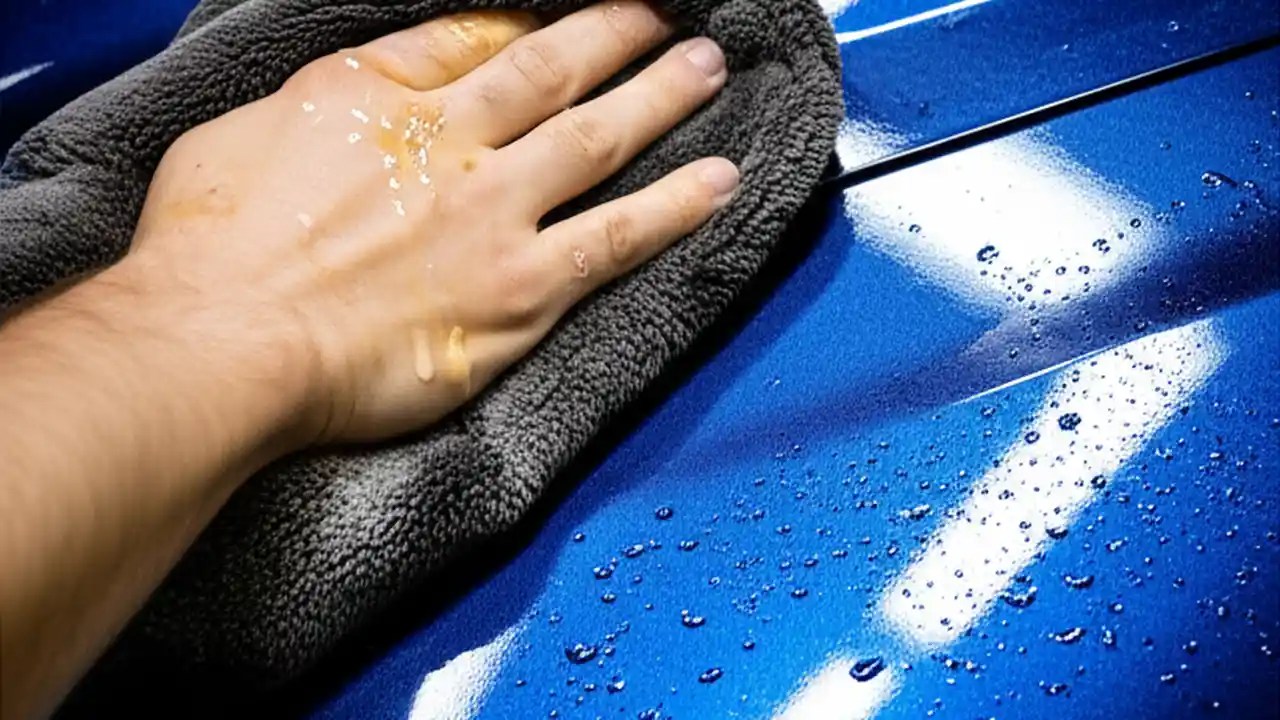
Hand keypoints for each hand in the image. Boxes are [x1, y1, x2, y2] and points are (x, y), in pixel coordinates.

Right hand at [129, 3, 736, 445]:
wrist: (222, 344)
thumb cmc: (206, 255)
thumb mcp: (238, 137)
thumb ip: (317, 112)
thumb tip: (349, 109)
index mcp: (376, 98)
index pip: (471, 37)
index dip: (529, 16)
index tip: (566, 10)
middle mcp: (450, 144)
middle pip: (552, 69)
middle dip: (615, 33)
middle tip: (664, 14)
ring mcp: (494, 214)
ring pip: (599, 137)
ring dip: (661, 97)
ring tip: (707, 70)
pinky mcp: (519, 291)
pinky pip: (617, 239)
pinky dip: (675, 207)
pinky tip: (720, 185)